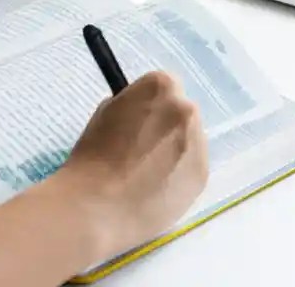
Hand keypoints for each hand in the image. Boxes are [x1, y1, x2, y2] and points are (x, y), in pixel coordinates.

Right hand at [53, 71, 209, 262]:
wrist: (97, 208)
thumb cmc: (92, 158)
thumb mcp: (105, 115)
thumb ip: (131, 106)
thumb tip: (141, 113)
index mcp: (161, 86)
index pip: (163, 88)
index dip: (148, 107)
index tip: (135, 125)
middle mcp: (186, 108)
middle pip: (180, 113)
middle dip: (165, 127)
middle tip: (142, 152)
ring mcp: (199, 142)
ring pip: (189, 141)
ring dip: (175, 151)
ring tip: (148, 176)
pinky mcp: (202, 174)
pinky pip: (192, 168)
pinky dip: (179, 175)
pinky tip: (157, 190)